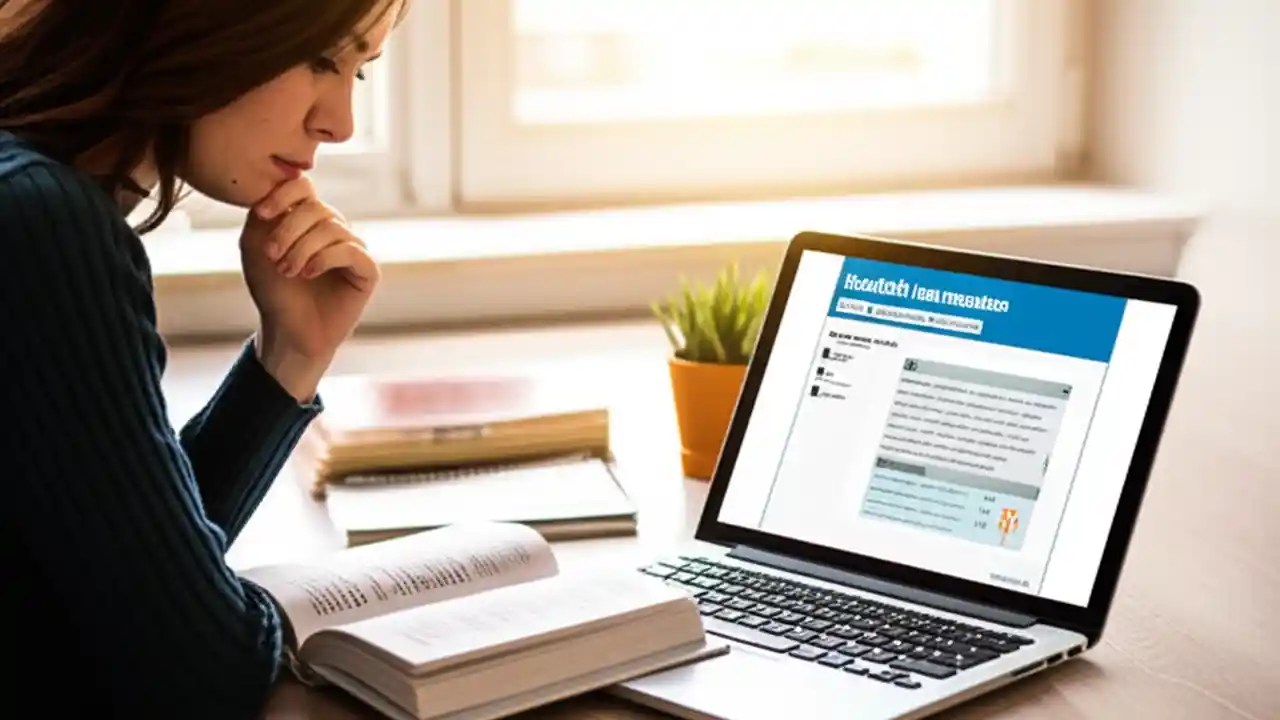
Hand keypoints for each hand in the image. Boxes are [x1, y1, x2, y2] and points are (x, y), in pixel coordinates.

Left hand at [239, 177, 380, 400]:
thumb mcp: (255, 246)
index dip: (283, 194)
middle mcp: (334, 228)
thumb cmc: (273, 289)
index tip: (260, 215)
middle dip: (289, 229)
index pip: (304, 186)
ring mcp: (353, 248)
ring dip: (302, 249)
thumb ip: (261, 215)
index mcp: (308, 218)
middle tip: (272, 255)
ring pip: (332, 229)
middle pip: (317, 207)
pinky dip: (324, 259)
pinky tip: (308, 274)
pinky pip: (350, 250)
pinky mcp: (367, 270)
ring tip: (287, 271)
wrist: (288, 330)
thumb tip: (277, 187)